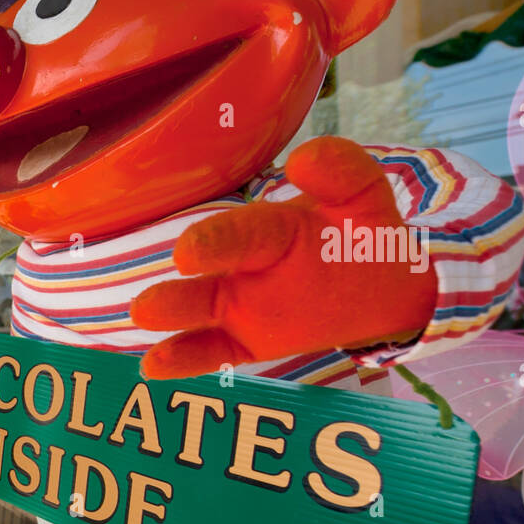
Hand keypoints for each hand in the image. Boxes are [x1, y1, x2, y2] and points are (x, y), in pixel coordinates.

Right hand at [130, 137, 437, 378]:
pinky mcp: (245, 341)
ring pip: (200, 311)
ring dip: (172, 316)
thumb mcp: (362, 199)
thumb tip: (305, 156)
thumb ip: (342, 174)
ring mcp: (240, 305)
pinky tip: (152, 366)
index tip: (186, 256)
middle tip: (147, 306)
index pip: (239, 235)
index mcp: (268, 229)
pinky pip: (213, 350)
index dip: (214, 243)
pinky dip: (183, 358)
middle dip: (180, 293)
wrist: (381, 286)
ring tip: (142, 319)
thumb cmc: (363, 236)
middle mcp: (243, 266)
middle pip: (209, 277)